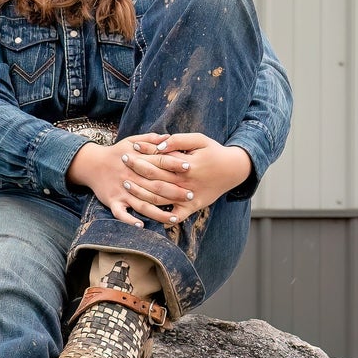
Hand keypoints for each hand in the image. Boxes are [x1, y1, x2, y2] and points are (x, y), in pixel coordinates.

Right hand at [69, 132, 179, 228]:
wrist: (91, 164)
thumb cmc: (115, 153)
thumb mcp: (131, 141)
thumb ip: (150, 140)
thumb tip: (169, 136)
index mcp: (136, 162)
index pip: (159, 162)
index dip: (175, 165)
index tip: (190, 168)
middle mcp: (130, 178)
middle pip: (155, 186)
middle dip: (174, 192)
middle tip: (191, 195)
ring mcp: (121, 191)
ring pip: (142, 204)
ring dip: (159, 213)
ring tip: (175, 218)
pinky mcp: (112, 201)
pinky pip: (121, 214)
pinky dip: (129, 220)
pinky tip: (142, 225)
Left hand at [122, 133, 250, 219]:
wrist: (235, 170)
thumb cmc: (214, 152)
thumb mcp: (200, 139)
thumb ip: (178, 141)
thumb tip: (158, 144)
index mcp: (187, 165)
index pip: (159, 160)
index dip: (143, 154)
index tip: (130, 148)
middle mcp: (186, 183)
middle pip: (156, 179)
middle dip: (137, 170)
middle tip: (122, 163)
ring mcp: (189, 197)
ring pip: (160, 198)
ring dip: (141, 193)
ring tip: (127, 184)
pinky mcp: (193, 207)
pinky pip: (176, 216)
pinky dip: (163, 218)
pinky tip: (148, 216)